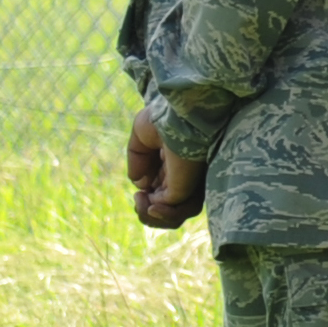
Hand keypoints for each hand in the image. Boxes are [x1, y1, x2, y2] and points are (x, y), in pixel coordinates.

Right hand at [125, 108, 204, 230]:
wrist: (174, 110)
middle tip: (139, 200)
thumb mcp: (143, 136)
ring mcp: (189, 183)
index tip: (139, 193)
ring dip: (151, 216)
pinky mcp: (187, 185)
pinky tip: (146, 201)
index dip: (149, 199)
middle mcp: (186, 177)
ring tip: (141, 202)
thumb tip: (139, 183)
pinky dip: (157, 212)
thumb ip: (138, 159)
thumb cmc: (163, 116)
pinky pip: (173, 209)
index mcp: (176, 166)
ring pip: (175, 215)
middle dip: (149, 212)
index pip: (166, 193)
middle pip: (171, 209)